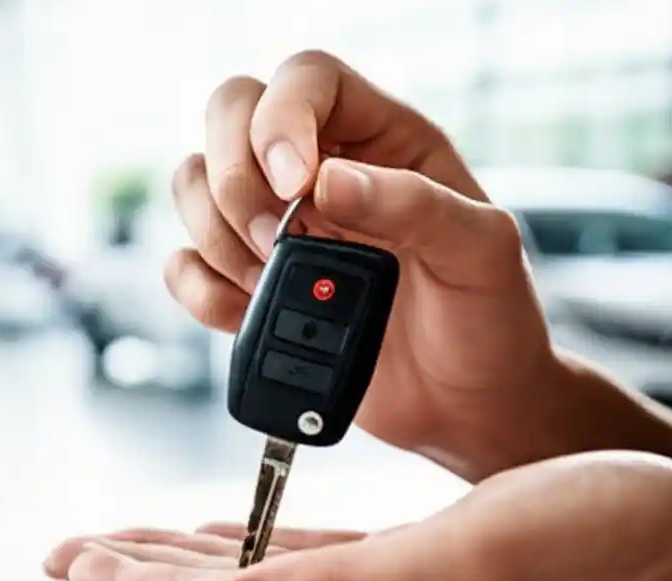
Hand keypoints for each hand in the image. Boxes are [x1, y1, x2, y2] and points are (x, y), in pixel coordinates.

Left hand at [45, 451, 671, 580]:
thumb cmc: (600, 556)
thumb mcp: (465, 560)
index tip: (68, 561)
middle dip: (130, 573)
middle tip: (67, 552)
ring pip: (243, 578)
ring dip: (175, 559)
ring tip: (119, 543)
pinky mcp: (406, 569)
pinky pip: (296, 561)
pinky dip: (246, 544)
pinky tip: (226, 535)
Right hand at [170, 51, 559, 479]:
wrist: (466, 409)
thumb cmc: (488, 323)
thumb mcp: (482, 253)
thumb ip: (416, 206)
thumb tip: (329, 180)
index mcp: (383, 140)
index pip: (307, 79)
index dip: (282, 117)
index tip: (294, 186)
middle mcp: (320, 170)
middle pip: (230, 113)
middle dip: (234, 179)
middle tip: (275, 241)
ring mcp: (275, 226)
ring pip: (193, 182)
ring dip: (217, 235)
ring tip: (274, 282)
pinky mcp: (246, 285)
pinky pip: (183, 264)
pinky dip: (201, 292)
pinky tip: (251, 314)